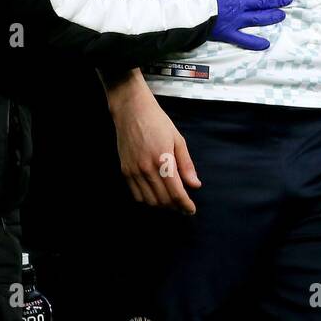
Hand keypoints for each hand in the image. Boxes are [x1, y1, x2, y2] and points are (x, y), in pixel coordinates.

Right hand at [110, 88, 200, 213]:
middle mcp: (146, 168)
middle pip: (163, 200)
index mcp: (163, 159)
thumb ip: (186, 164)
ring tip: (170, 200)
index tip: (191, 210)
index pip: (176, 192)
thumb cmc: (157, 121)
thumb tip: (195, 185)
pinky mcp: (124, 170)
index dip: (185, 205)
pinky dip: (147, 199)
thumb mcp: (178, 139)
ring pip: (149, 200)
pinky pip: (136, 194)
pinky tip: (155, 193)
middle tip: (183, 205)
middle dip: (176, 206)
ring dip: (162, 204)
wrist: (131, 110)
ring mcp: (133, 170)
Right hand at [186, 0, 290, 49]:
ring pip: (258, 18)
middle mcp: (237, 3)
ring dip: (271, 16)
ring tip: (282, 15)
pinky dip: (255, 43)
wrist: (177, 10)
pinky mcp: (226, 33)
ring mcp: (233, 20)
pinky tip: (266, 44)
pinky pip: (243, 40)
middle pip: (262, 1)